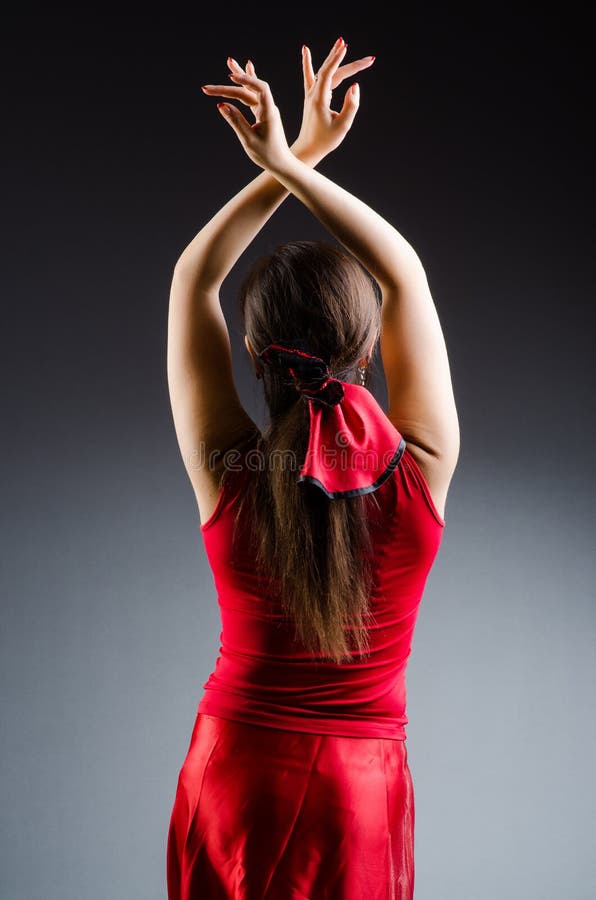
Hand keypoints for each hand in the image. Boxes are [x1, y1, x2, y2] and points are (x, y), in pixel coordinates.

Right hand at [201, 63, 292, 172]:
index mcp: (269, 112)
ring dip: (238, 79)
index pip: (260, 88)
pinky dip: (246, 85)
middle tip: (206, 89)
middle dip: (227, 87)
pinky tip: (245, 70)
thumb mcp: (249, 140)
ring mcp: (265, 110)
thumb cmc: (268, 155)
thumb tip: (221, 105)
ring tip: (229, 62)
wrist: (281, 164)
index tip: (231, 77)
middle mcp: (268, 108)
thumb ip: (235, 122)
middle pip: (247, 90)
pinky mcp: (262, 114)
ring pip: (249, 91)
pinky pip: (252, 96)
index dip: (246, 80)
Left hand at [294, 37, 374, 159]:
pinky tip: (305, 50)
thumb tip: (355, 86)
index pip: (328, 74)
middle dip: (349, 63)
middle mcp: (313, 93)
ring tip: (342, 43)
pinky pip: (310, 76)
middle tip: (369, 59)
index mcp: (319, 100)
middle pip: (332, 71)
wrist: (308, 148)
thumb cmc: (325, 140)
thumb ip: (350, 106)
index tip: (346, 48)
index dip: (337, 60)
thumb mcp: (342, 126)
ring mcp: (311, 94)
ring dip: (333, 57)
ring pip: (324, 71)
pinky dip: (308, 62)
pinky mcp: (312, 97)